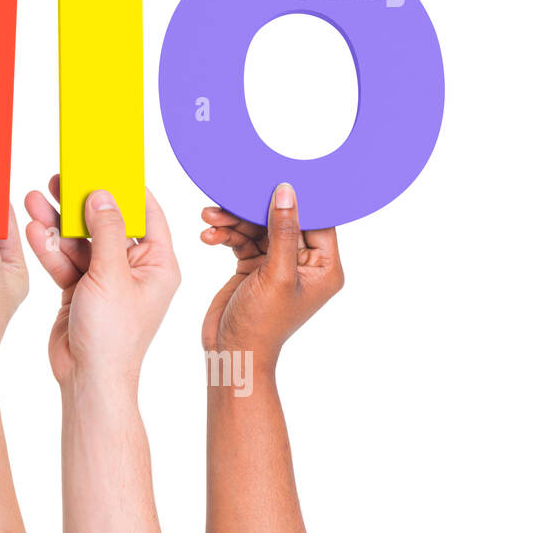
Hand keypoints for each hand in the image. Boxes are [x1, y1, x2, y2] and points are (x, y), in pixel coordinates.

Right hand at [24, 176, 179, 390]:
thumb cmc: (114, 337)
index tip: (106, 165)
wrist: (88, 379)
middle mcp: (132, 269)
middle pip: (106, 224)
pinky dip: (49, 247)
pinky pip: (65, 260)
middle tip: (59, 179)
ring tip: (32, 200)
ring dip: (57, 224)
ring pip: (80, 241)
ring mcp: (105, 280)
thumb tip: (102, 194)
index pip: (147, 215)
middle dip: (81, 203)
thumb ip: (106, 232)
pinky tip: (32, 230)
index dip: (127, 189)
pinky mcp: (81, 290)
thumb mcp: (111, 276)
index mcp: (156, 265)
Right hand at [199, 183, 343, 366]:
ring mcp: (277, 264)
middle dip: (251, 211)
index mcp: (324, 268)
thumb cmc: (263, 324)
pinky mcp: (254, 267)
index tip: (274, 181)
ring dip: (232, 222)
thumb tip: (287, 193)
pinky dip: (225, 235)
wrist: (233, 352)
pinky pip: (241, 240)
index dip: (297, 201)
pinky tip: (208, 236)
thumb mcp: (277, 274)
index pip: (317, 221)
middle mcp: (303, 263)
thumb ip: (283, 231)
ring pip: (257, 228)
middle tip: (228, 201)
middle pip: (281, 220)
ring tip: (209, 219)